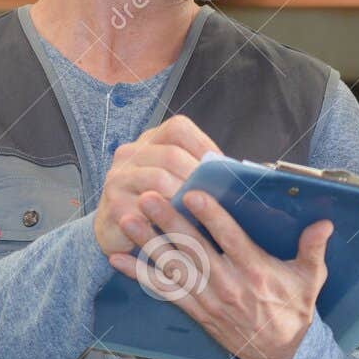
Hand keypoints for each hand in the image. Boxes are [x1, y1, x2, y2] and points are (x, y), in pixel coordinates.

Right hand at [94, 115, 220, 257]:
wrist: (117, 230)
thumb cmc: (159, 204)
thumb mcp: (176, 180)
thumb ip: (201, 172)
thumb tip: (244, 175)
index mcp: (150, 140)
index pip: (178, 128)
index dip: (204, 145)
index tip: (223, 167)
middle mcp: (129, 153)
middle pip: (171, 154)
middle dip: (199, 176)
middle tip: (219, 195)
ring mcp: (118, 179)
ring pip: (158, 180)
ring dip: (187, 197)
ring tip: (205, 211)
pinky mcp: (113, 207)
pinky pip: (145, 210)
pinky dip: (168, 218)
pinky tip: (184, 228)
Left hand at [109, 189, 331, 358]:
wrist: (280, 355)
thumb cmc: (294, 311)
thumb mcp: (310, 280)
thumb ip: (313, 249)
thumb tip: (324, 223)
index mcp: (256, 271)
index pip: (230, 239)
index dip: (210, 217)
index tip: (192, 195)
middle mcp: (228, 285)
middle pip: (193, 249)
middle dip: (168, 222)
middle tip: (148, 197)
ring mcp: (208, 299)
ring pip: (174, 267)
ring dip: (148, 243)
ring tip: (128, 220)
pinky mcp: (196, 310)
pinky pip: (163, 291)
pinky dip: (139, 275)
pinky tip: (117, 259)